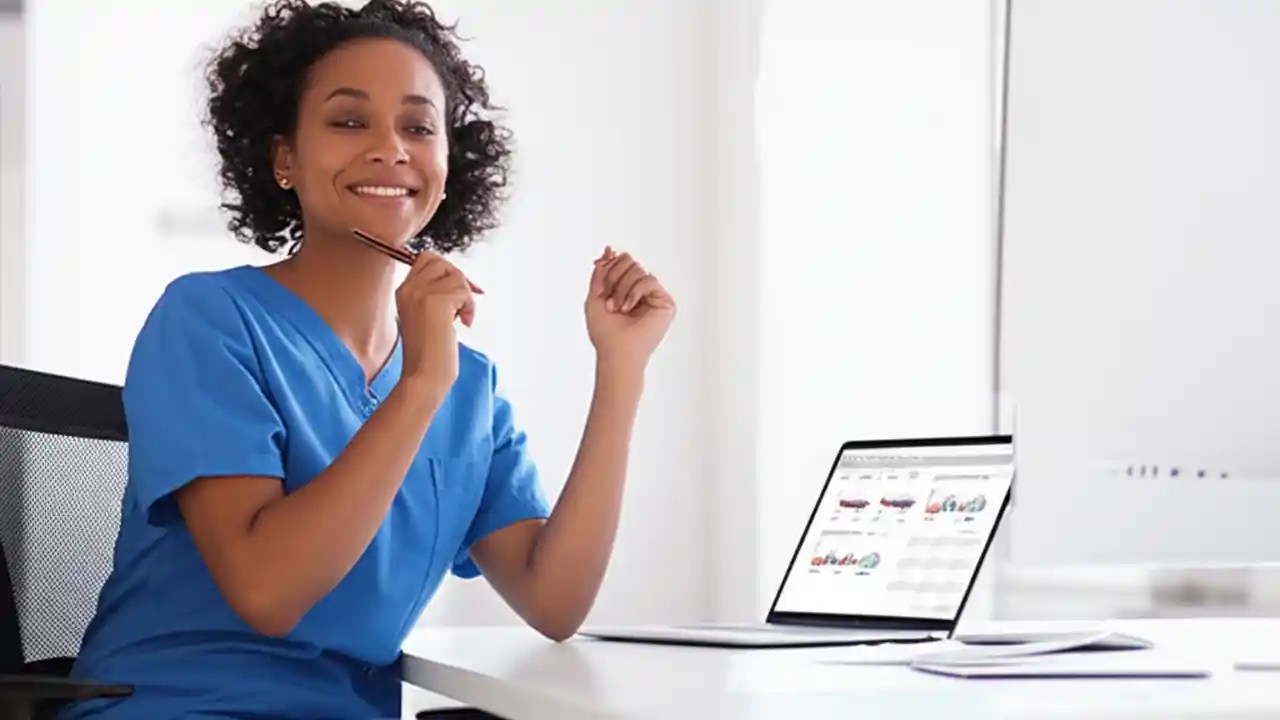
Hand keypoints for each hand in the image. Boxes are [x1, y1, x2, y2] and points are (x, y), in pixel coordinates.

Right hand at [396, 251, 482, 394]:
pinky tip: (463, 323)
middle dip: (458, 280)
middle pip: (442, 262)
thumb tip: (460, 277)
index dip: (447, 269)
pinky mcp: (437, 302)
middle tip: (462, 304)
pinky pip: (464, 292)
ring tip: (461, 318)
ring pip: (456, 276)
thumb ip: (434, 294)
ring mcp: (421, 293)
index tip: (459, 290)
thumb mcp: (425, 316)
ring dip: (466, 297)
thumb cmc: (429, 352)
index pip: (426, 258)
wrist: (424, 375)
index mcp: (402, 290)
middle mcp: (409, 288)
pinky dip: (470, 307)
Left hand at [586, 246, 675, 369]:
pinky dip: (634, 292)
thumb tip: (609, 249)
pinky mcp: (665, 302)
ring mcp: (654, 296)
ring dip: (622, 288)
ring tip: (618, 308)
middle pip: (629, 261)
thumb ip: (601, 272)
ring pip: (637, 269)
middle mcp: (641, 291)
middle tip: (609, 300)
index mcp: (626, 288)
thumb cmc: (605, 331)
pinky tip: (629, 308)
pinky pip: (648, 280)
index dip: (609, 266)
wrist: (615, 350)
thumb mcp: (595, 295)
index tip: (601, 279)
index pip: (621, 262)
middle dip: (614, 278)